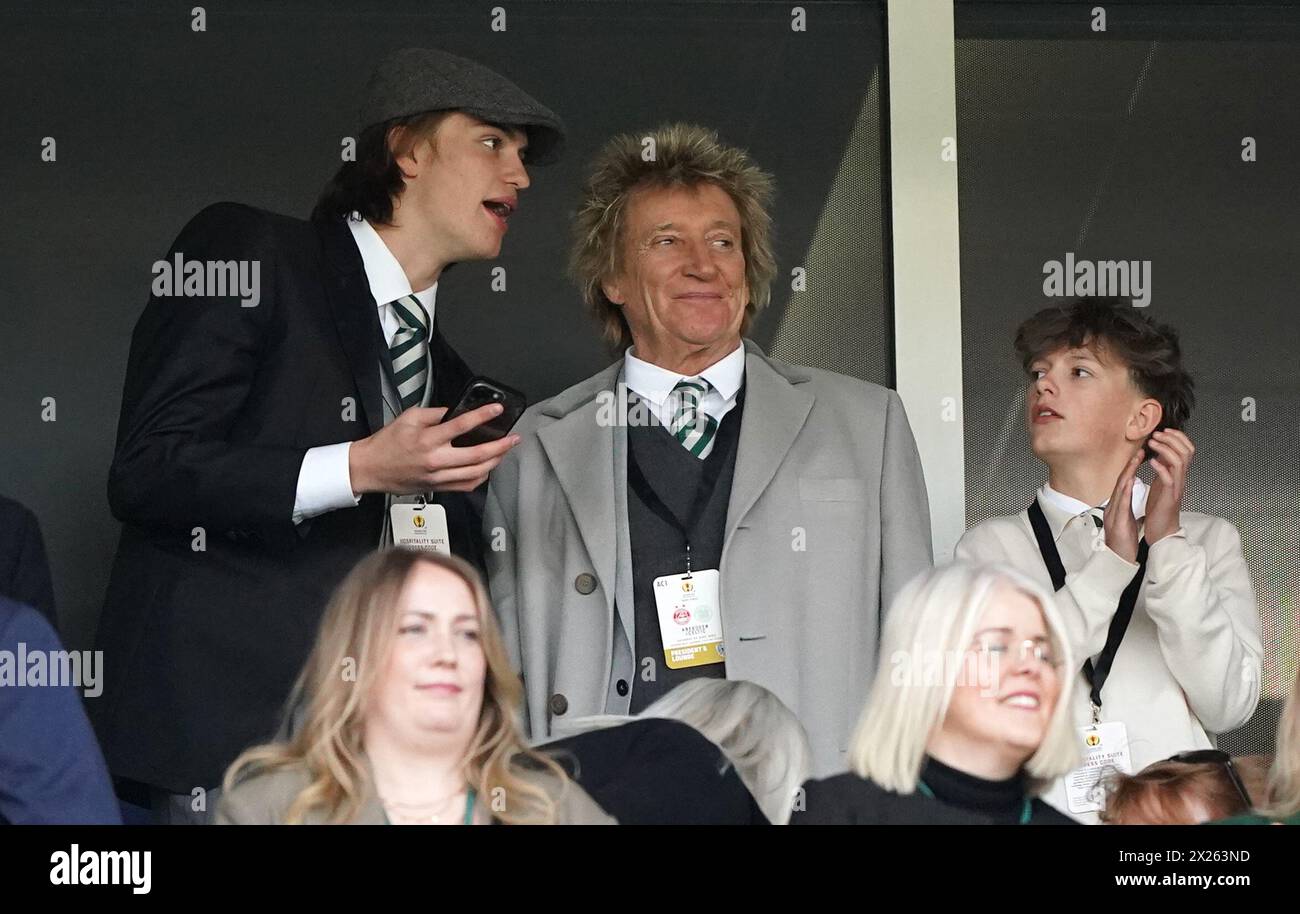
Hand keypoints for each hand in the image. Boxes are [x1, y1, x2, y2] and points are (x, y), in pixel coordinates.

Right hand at [348, 403, 519, 495]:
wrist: (370, 468)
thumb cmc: (387, 442)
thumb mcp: (409, 418)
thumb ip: (435, 413)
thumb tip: (457, 411)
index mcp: (427, 439)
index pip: (462, 425)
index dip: (483, 416)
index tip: (498, 410)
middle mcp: (435, 460)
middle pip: (476, 455)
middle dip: (500, 446)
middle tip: (513, 438)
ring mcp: (438, 477)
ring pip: (475, 473)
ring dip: (495, 462)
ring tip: (504, 451)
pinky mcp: (438, 488)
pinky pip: (466, 485)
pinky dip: (481, 477)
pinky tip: (487, 468)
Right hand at [1103, 449, 1142, 562]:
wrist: (1116, 560)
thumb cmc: (1122, 543)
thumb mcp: (1125, 522)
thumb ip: (1126, 508)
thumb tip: (1130, 497)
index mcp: (1117, 507)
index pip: (1124, 485)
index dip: (1131, 469)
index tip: (1139, 457)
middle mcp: (1113, 508)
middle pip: (1121, 483)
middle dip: (1130, 466)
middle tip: (1138, 451)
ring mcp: (1114, 514)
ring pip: (1120, 490)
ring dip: (1128, 473)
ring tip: (1135, 460)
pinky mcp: (1117, 522)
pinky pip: (1122, 504)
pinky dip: (1126, 491)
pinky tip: (1129, 482)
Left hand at [1144, 428, 1193, 543]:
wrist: (1161, 529)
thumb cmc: (1160, 506)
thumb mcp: (1162, 481)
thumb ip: (1164, 467)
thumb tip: (1162, 451)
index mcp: (1178, 474)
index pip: (1187, 449)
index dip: (1178, 437)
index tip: (1165, 430)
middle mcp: (1181, 478)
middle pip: (1186, 452)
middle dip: (1172, 439)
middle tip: (1157, 433)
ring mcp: (1177, 487)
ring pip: (1179, 462)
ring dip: (1165, 449)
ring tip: (1152, 442)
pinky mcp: (1169, 496)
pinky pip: (1169, 479)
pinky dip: (1161, 468)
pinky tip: (1152, 462)